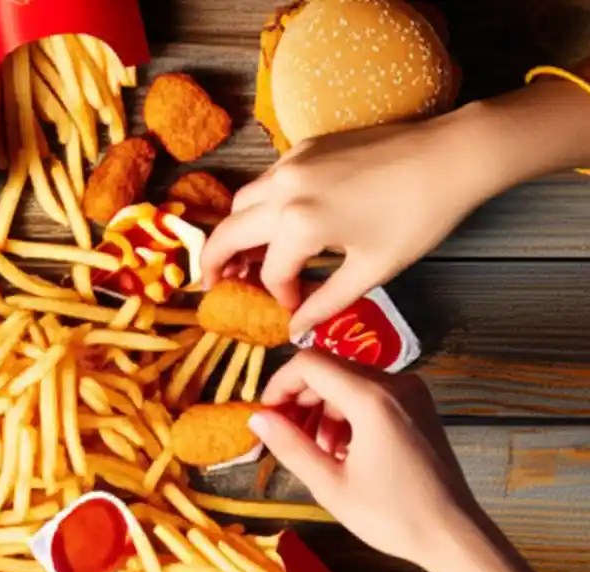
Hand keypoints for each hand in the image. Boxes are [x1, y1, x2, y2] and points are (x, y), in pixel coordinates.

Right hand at [202, 114, 491, 337]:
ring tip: (247, 257)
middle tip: (215, 285)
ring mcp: (291, 164)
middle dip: (216, 263)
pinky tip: (281, 223)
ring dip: (237, 231)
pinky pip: (266, 182)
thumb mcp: (373, 270)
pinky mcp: (304, 148)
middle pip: (228, 232)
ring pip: (242, 202)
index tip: (296, 310)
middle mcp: (284, 191)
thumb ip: (326, 303)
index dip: (281, 298)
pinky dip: (261, 206)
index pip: (272, 273)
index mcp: (300, 225)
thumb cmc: (418, 218)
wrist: (450, 156)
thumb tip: (296, 330)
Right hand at [247, 350, 480, 569]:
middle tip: (286, 437)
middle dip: (300, 399)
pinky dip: (347, 412)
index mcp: (372, 399)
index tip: (267, 416)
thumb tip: (256, 418)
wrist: (453, 534)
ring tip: (318, 451)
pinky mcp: (418, 404)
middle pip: (329, 369)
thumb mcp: (330, 485)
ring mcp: (411, 391)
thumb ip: (290, 446)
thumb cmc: (392, 516)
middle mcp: (395, 383)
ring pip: (348, 381)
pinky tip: (343, 449)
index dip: (280, 384)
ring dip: (323, 408)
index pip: (309, 363)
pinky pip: (370, 392)